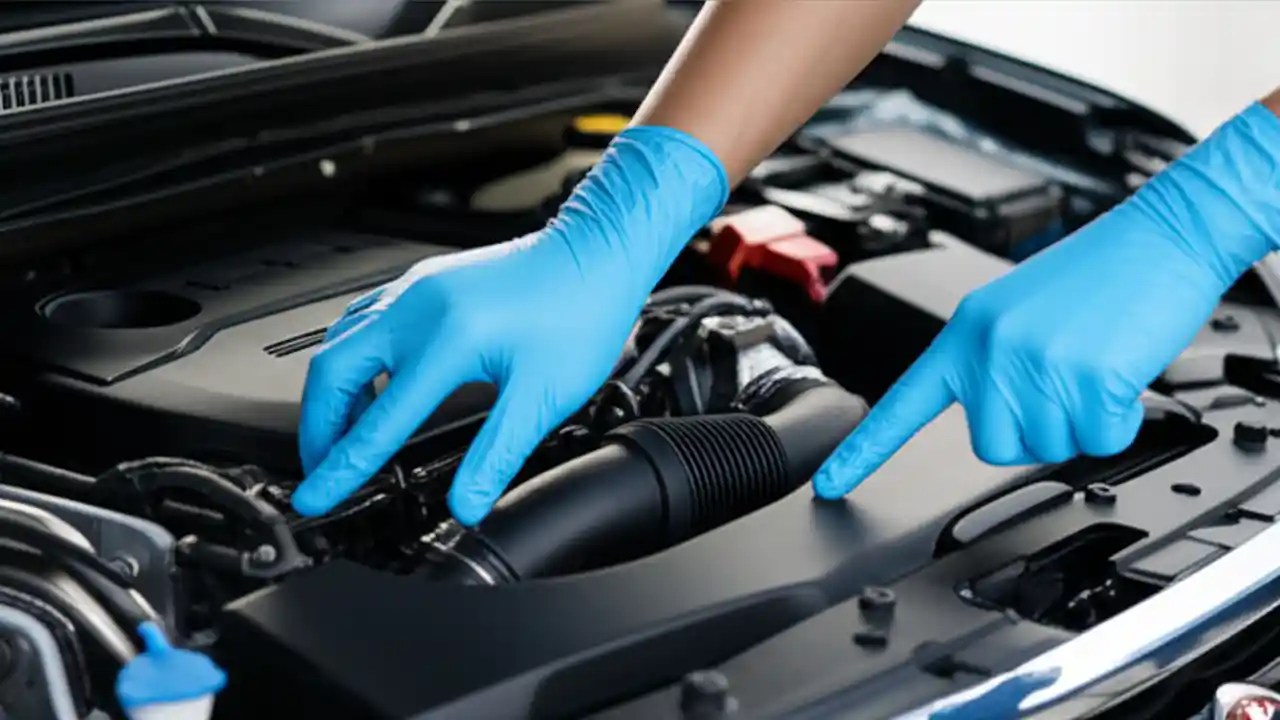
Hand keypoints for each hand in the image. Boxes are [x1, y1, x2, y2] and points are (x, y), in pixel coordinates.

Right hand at [292, 127, 727, 523]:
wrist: (598, 253)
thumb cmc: (581, 312)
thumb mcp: (543, 397)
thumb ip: (496, 455)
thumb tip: (466, 505)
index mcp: (446, 341)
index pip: (378, 422)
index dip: (342, 468)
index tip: (317, 497)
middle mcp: (418, 309)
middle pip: (332, 373)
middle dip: (319, 428)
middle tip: (323, 468)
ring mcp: (415, 290)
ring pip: (340, 342)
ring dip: (332, 393)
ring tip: (342, 434)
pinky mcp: (423, 282)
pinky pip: (362, 320)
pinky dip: (351, 359)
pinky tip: (368, 381)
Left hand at [814, 101, 1279, 496]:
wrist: (1166, 232)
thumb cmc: (1101, 273)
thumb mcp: (1018, 312)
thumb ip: (991, 362)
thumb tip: (996, 416)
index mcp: (965, 332)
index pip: (902, 403)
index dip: (863, 451)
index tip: (829, 483)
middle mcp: (990, 350)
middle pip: (993, 445)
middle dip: (1034, 428)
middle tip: (1064, 380)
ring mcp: (1036, 365)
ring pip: (1047, 448)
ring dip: (1079, 422)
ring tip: (1094, 368)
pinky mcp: (1087, 378)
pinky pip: (1099, 440)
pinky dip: (1119, 422)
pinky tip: (1120, 378)